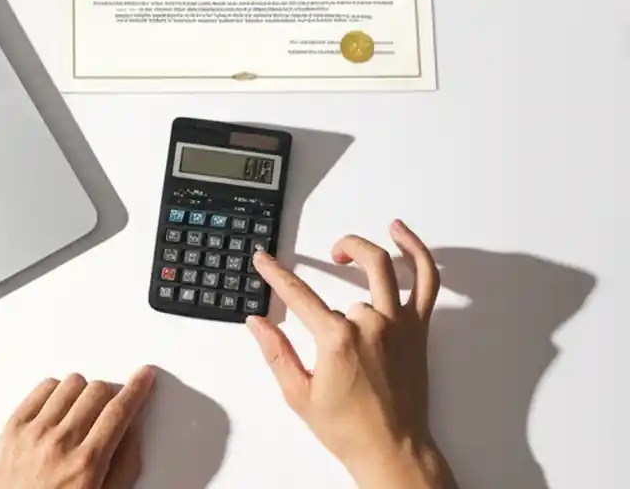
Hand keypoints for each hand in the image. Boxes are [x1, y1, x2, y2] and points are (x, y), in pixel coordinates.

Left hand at [0, 367, 155, 488]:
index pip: (119, 412)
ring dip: (82, 393)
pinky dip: (55, 392)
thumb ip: (124, 464)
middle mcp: (60, 443)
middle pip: (97, 391)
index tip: (143, 377)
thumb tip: (132, 429)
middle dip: (108, 396)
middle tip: (106, 410)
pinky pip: (42, 388)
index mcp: (87, 464)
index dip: (136, 389)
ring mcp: (34, 431)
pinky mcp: (14, 426)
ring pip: (71, 384)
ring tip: (79, 412)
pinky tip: (58, 408)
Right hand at [247, 220, 456, 488]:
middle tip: (306, 269)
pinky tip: (402, 235)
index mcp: (337, 339)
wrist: (393, 450)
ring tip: (343, 248)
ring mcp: (399, 324)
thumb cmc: (349, 429)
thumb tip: (257, 322)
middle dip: (321, 276)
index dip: (275, 273)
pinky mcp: (419, 329)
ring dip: (360, 249)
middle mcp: (370, 324)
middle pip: (342, 284)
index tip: (263, 260)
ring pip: (383, 268)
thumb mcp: (298, 394)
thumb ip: (276, 352)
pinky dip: (417, 253)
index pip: (298, 293)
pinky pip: (426, 281)